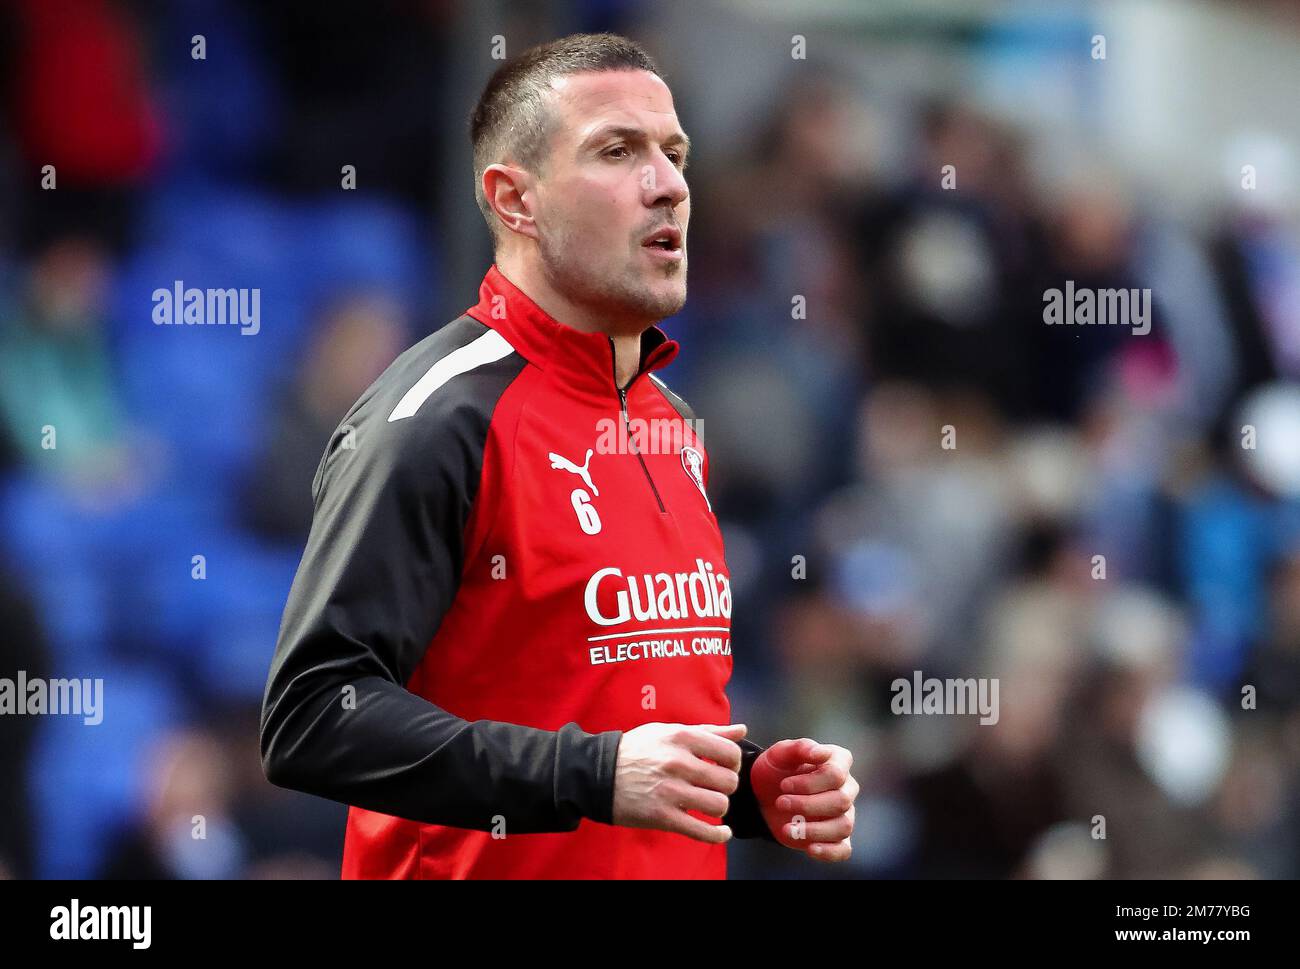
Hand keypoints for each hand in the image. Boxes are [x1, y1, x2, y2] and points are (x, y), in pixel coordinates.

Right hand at [612, 722, 745, 843]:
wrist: (598, 773)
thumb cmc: (636, 750)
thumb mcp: (668, 731)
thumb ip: (708, 732)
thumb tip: (741, 730)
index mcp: (682, 738)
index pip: (730, 753)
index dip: (734, 762)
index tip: (725, 767)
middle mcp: (678, 763)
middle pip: (728, 781)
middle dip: (726, 786)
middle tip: (715, 786)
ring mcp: (670, 792)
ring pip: (719, 805)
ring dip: (718, 807)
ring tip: (709, 804)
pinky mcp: (662, 817)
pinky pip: (701, 831)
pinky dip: (718, 835)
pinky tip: (722, 832)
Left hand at [750, 738, 855, 861]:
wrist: (762, 794)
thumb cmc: (776, 769)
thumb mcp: (780, 754)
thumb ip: (800, 748)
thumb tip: (820, 753)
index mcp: (838, 762)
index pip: (836, 774)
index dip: (809, 783)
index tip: (783, 785)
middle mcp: (846, 788)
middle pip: (841, 801)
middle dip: (807, 805)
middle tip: (780, 803)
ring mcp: (843, 814)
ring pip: (843, 826)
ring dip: (814, 830)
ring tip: (787, 829)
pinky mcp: (834, 837)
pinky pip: (843, 849)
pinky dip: (829, 852)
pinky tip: (809, 849)